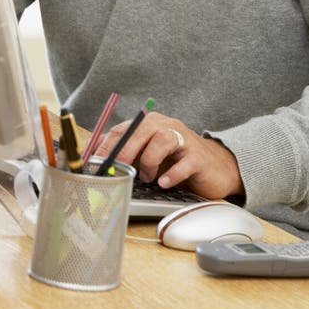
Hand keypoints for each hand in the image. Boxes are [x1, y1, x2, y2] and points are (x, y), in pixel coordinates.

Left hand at [95, 112, 244, 199]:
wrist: (213, 167)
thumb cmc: (176, 161)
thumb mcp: (147, 155)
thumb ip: (126, 153)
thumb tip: (96, 160)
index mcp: (150, 124)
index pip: (123, 129)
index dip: (107, 146)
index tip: (95, 164)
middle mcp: (166, 126)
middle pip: (141, 130)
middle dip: (125, 151)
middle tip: (118, 171)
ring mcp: (184, 139)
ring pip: (162, 140)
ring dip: (149, 162)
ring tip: (148, 178)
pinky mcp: (198, 157)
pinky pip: (184, 163)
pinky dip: (172, 175)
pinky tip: (164, 183)